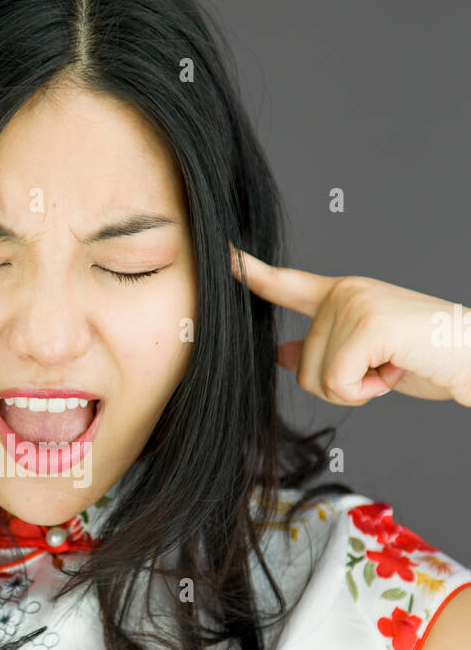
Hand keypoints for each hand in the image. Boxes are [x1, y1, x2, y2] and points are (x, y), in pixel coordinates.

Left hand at [230, 246, 470, 406]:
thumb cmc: (427, 358)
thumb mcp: (367, 358)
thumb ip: (324, 351)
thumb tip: (282, 355)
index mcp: (342, 295)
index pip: (286, 283)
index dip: (251, 273)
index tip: (222, 257)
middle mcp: (344, 292)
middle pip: (302, 367)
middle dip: (343, 386)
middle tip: (385, 367)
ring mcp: (356, 304)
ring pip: (318, 379)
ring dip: (357, 390)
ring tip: (392, 366)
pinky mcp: (369, 324)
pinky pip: (338, 382)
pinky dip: (367, 392)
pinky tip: (395, 371)